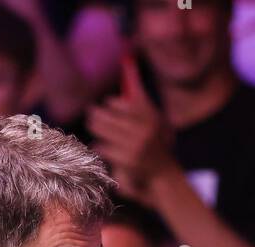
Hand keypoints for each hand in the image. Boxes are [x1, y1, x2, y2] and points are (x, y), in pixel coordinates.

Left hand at [86, 56, 176, 198]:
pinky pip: (106, 148)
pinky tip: (98, 146)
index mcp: (150, 116)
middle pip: (111, 116)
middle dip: (98, 115)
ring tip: (92, 125)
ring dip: (97, 128)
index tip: (107, 105)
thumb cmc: (154, 141)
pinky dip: (100, 146)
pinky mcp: (128, 159)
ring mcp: (136, 145)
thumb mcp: (151, 115)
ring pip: (106, 131)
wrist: (163, 174)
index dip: (113, 105)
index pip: (125, 103)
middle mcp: (145, 129)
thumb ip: (139, 90)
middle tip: (91, 113)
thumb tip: (129, 62)